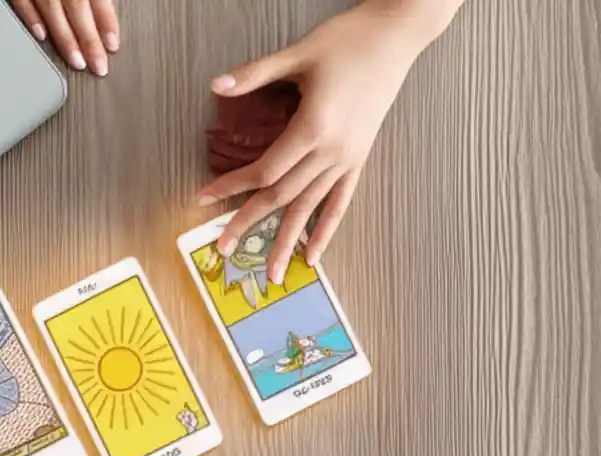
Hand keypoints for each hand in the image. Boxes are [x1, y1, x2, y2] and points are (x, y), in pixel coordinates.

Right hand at [9, 0, 118, 76]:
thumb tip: (100, 14)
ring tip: (76, 62)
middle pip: (78, 9)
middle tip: (98, 66)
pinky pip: (22, 1)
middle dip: (89, 40)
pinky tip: (41, 37)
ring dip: (65, 39)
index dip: (107, 22)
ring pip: (52, 11)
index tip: (112, 46)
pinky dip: (31, 19)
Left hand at [197, 0, 462, 280]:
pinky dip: (325, 231)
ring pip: (310, 208)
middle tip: (222, 248)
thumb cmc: (347, 41)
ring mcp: (348, 158)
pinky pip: (340, 202)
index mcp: (313, 127)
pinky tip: (312, 256)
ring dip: (287, 242)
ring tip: (272, 275)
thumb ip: (255, 74)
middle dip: (249, 223)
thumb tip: (215, 85)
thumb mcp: (297, 55)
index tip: (204, 199)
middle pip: (282, 196)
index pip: (265, 170)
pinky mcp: (359, 158)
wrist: (397, 36)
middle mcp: (331, 151)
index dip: (232, 186)